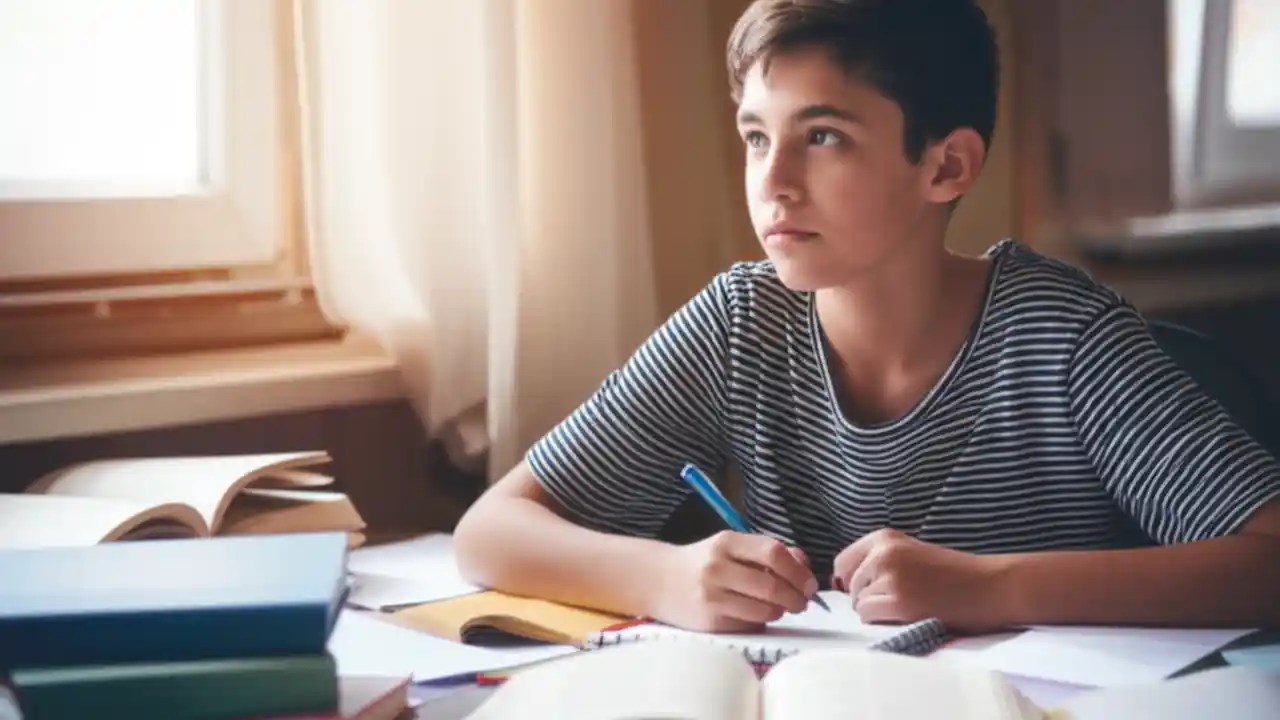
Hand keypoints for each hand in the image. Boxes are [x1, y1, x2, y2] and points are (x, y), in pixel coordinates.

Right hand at [651, 531, 819, 632]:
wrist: (658, 580)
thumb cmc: (702, 562)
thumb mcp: (731, 547)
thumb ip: (767, 552)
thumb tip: (804, 564)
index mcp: (727, 542)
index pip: (773, 553)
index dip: (798, 571)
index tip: (809, 583)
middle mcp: (718, 567)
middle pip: (772, 586)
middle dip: (796, 597)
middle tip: (803, 602)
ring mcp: (712, 596)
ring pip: (764, 610)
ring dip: (781, 611)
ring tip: (780, 607)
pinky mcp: (710, 621)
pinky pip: (750, 625)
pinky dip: (762, 621)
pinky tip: (757, 614)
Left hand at [832, 529, 1009, 633]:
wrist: (990, 585)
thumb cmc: (952, 574)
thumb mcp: (909, 554)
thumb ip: (876, 562)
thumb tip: (837, 585)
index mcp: (884, 537)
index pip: (841, 563)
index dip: (852, 580)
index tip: (873, 588)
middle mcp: (882, 553)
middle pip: (848, 586)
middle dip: (866, 597)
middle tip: (902, 598)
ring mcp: (889, 577)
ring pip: (858, 603)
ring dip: (878, 610)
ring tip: (910, 604)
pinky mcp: (898, 601)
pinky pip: (868, 616)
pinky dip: (884, 621)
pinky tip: (910, 614)